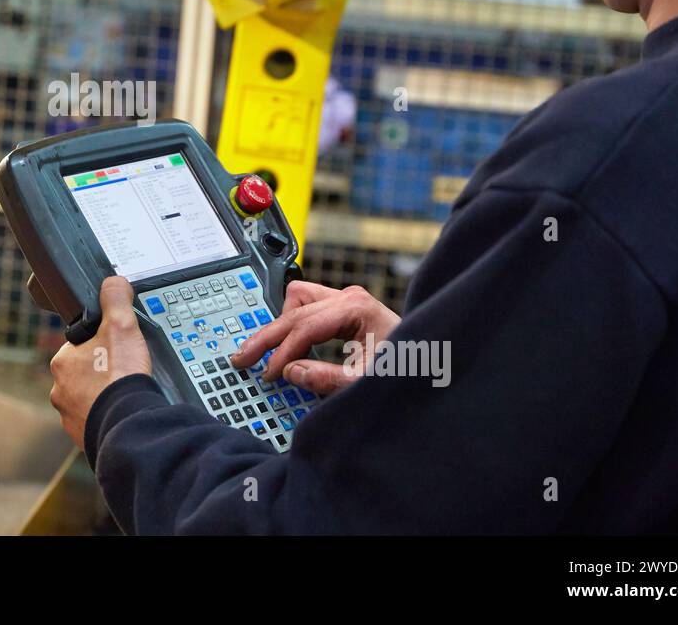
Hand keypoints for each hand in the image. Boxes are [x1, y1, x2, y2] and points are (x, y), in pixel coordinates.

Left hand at [49, 275, 152, 449]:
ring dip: (103, 397)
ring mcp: (70, 415)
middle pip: (83, 374)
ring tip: (124, 393)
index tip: (115, 350)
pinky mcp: (83, 436)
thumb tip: (112, 283)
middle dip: (100, 374)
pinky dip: (106, 417)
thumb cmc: (119, 378)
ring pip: (87, 399)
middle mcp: (59, 391)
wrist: (127, 424)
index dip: (99, 345)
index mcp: (62, 363)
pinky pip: (94, 421)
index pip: (78, 347)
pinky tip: (121, 412)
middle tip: (123, 373)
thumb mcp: (121, 325)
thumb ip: (115, 299)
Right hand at [230, 282, 399, 396]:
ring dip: (280, 324)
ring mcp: (346, 300)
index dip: (281, 353)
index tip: (267, 374)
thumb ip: (329, 379)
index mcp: (356, 308)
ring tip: (265, 351)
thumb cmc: (411, 368)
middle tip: (243, 358)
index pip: (303, 327)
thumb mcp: (368, 380)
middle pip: (293, 310)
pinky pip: (306, 306)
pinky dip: (293, 324)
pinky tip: (288, 346)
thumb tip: (292, 372)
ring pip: (296, 299)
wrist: (434, 360)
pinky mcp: (344, 308)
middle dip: (266, 336)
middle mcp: (348, 297)